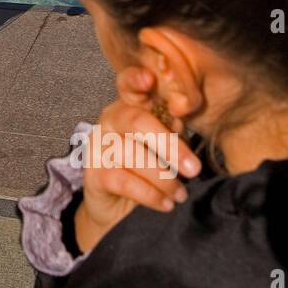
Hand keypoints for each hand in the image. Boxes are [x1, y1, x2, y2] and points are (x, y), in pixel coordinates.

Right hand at [73, 66, 201, 253]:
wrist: (119, 208)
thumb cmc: (149, 168)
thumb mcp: (167, 144)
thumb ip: (174, 127)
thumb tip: (185, 113)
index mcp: (131, 106)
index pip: (129, 84)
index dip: (136, 79)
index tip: (150, 79)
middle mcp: (111, 120)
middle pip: (135, 121)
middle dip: (168, 145)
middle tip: (193, 169)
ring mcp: (99, 146)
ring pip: (130, 154)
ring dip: (162, 177)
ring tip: (181, 193)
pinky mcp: (94, 174)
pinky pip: (123, 181)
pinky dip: (149, 194)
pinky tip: (166, 203)